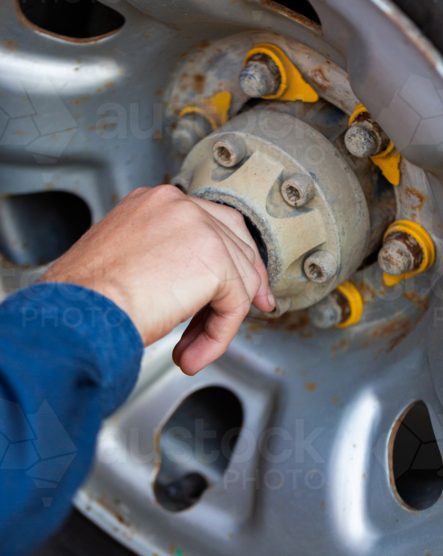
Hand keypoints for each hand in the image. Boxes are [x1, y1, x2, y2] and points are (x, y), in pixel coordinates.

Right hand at [41, 185, 273, 373]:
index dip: (229, 253)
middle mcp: (179, 205)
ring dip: (221, 320)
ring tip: (192, 349)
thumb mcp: (126, 261)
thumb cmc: (86, 296)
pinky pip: (234, 303)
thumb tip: (195, 286)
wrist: (78, 310)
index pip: (208, 220)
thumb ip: (165, 260)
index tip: (237, 282)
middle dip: (246, 278)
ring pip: (238, 275)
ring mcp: (200, 228)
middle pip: (234, 238)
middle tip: (251, 308)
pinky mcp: (215, 259)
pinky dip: (219, 335)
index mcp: (155, 202)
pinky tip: (193, 353)